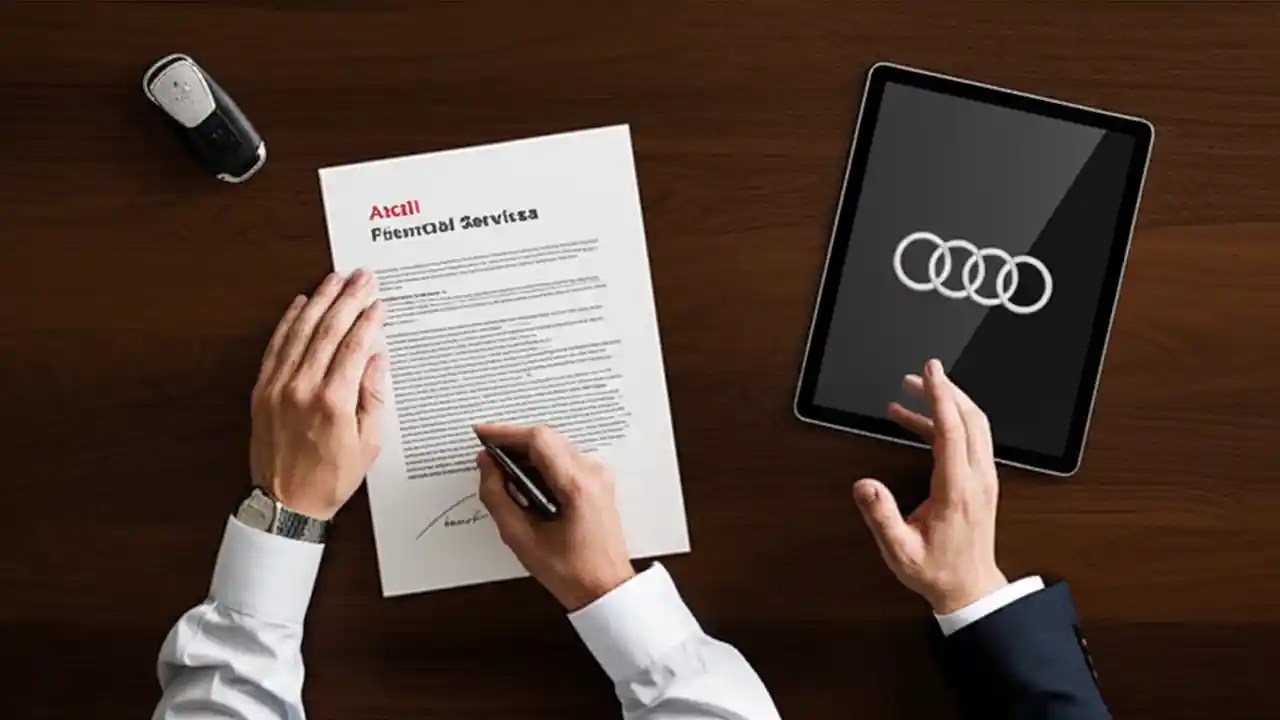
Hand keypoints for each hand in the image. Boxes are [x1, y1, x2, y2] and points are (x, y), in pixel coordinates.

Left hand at [249, 270, 386, 519]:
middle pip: (328, 329)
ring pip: (300, 330)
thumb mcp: (369, 442)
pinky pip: (276, 346)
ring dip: (319, 300)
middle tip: (361, 277)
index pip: (355, 345)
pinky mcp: (262, 390)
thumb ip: (373, 396)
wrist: (286, 503)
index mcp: (333, 400)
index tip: (379, 303)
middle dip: (347, 298)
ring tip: (334, 279)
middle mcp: (303, 387)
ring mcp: (278, 386)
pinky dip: (289, 321)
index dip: (369, 319)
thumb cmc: (331, 477)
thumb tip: (377, 358)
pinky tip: (301, 303)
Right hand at [474, 424, 634, 610]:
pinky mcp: (597, 483)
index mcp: (577, 485)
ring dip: (527, 452)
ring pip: (556, 446)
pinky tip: (523, 479)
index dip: (505, 433)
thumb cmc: (570, 571)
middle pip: (547, 438)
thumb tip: (486, 466)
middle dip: (513, 441)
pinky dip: (541, 463)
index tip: (481, 435)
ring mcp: (598, 476)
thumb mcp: (521, 537)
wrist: (605, 589)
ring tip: (500, 469)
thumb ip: (497, 496)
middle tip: (486, 454)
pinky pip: (565, 460)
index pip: (538, 440)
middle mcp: (592, 473)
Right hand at [853, 359, 1008, 613]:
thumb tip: (863, 485)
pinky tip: (919, 423)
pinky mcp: (981, 481)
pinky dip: (949, 422)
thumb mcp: (899, 550)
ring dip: (949, 403)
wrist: (970, 589)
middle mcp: (977, 479)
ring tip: (914, 391)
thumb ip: (880, 516)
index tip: (930, 371)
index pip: (952, 430)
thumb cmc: (936, 571)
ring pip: (975, 425)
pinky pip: (971, 439)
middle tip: (921, 373)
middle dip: (946, 390)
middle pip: (970, 418)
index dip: (940, 396)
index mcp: (957, 491)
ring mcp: (984, 479)